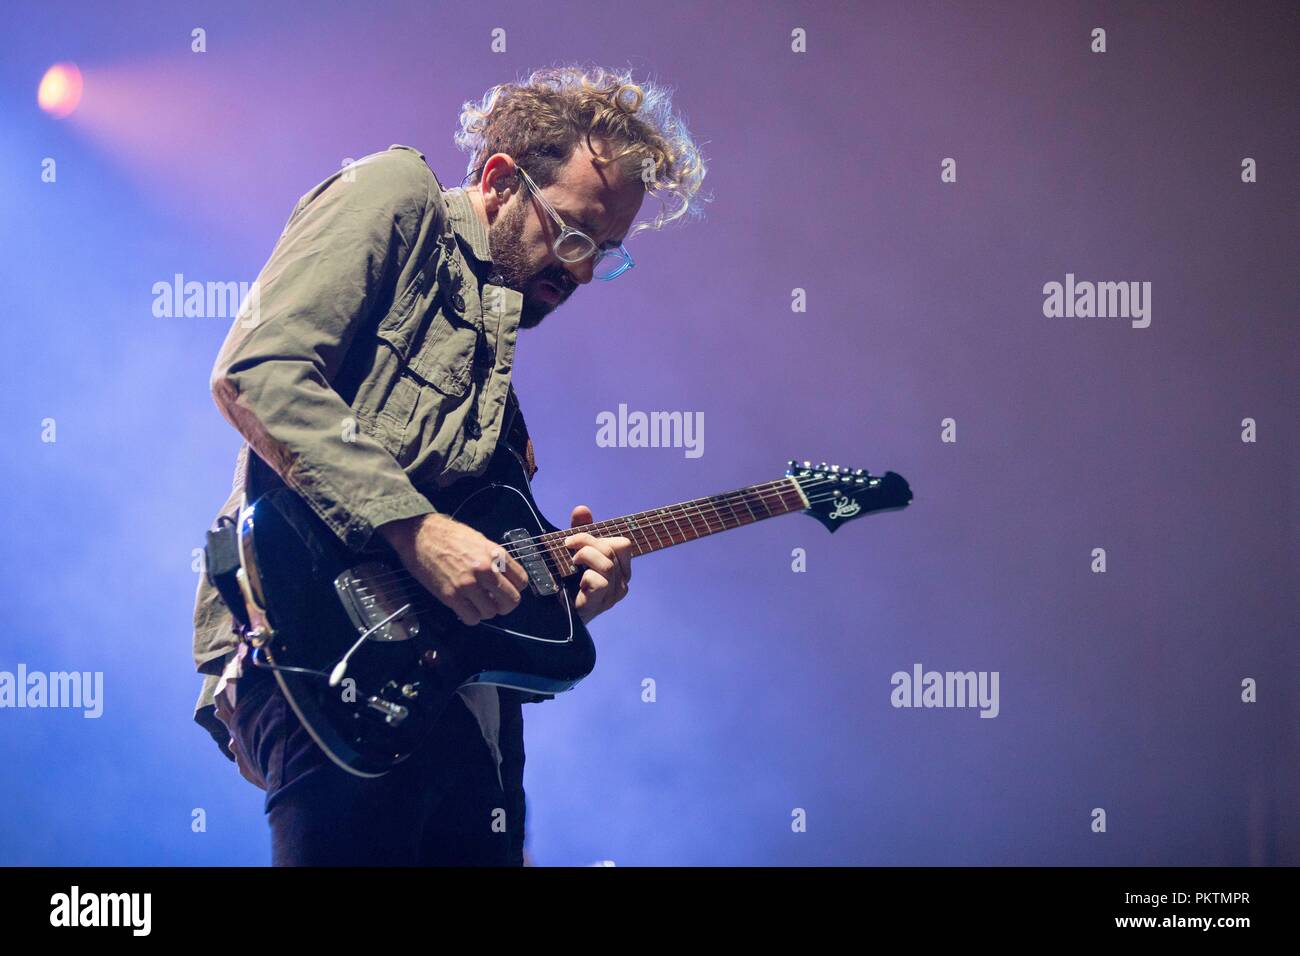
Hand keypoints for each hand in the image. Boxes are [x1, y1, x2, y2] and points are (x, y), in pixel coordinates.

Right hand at [379, 513, 528, 625]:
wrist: (420, 534)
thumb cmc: (449, 535)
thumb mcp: (480, 541)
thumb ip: (494, 560)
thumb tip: (503, 578)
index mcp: (495, 555)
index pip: (521, 581)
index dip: (515, 589)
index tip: (506, 590)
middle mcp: (486, 570)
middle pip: (511, 600)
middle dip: (505, 605)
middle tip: (495, 603)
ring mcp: (468, 584)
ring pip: (491, 612)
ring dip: (486, 611)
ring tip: (476, 604)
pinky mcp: (451, 596)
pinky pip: (471, 618)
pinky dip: (470, 617)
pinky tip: (465, 609)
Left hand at [563, 504, 632, 624]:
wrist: (555, 614)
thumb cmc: (567, 583)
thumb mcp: (575, 553)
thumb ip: (581, 531)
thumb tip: (582, 509)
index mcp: (620, 568)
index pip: (623, 544)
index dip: (598, 537)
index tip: (574, 540)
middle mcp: (621, 582)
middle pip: (611, 550)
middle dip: (585, 542)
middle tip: (566, 547)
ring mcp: (613, 595)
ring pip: (606, 565)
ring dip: (584, 557)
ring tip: (571, 564)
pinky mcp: (600, 604)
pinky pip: (599, 582)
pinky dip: (585, 577)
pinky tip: (576, 583)